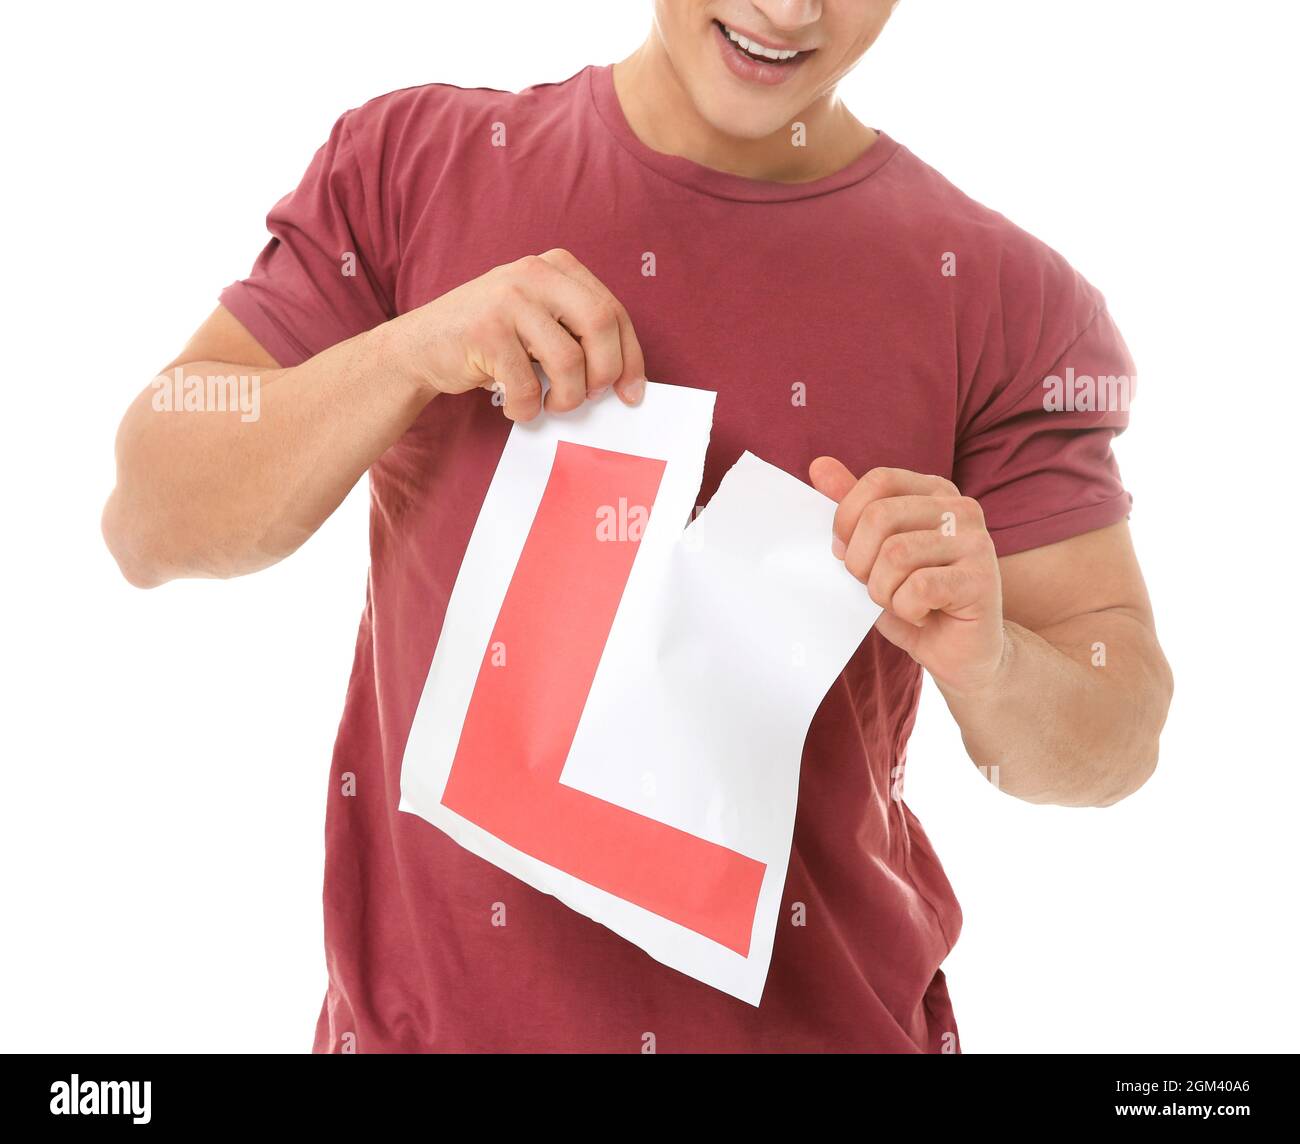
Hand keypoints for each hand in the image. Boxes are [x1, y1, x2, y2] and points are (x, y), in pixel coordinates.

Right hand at [393, 248, 645, 420]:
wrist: (420, 346)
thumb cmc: (491, 342)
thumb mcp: (539, 320)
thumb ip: (578, 332)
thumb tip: (627, 379)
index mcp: (556, 267)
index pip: (613, 311)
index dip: (630, 357)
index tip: (631, 392)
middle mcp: (534, 273)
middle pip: (600, 324)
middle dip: (605, 372)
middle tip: (590, 397)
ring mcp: (508, 298)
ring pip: (569, 359)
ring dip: (567, 397)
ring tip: (550, 404)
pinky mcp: (486, 331)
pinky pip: (527, 384)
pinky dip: (527, 408)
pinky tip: (517, 406)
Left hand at [809, 458, 1007, 695]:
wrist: (960, 652)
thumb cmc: (914, 600)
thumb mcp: (874, 552)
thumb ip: (853, 510)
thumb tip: (819, 466)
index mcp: (935, 492)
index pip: (877, 481)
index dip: (847, 519)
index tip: (848, 553)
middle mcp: (961, 508)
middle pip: (880, 516)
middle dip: (860, 563)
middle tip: (878, 588)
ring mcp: (977, 541)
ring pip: (895, 555)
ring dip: (884, 592)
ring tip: (904, 604)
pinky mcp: (982, 579)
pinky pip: (918, 587)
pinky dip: (907, 610)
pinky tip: (924, 615)